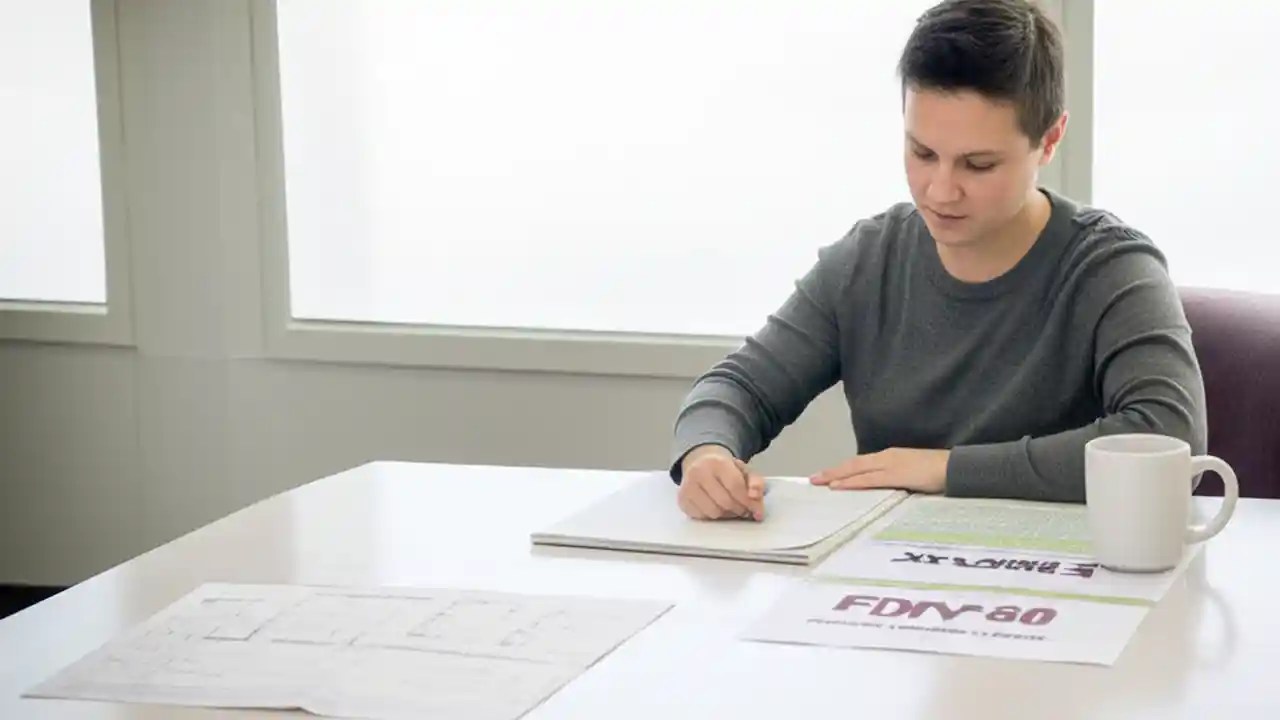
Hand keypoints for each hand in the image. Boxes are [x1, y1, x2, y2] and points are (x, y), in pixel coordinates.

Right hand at [677, 445, 765, 520]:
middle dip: (739, 509)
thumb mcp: (744, 471)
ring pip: (713, 512)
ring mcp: (688, 487)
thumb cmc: (725, 470)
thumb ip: (756, 483)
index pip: (735, 486)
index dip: (748, 502)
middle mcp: (699, 473)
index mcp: (717, 462)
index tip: (756, 509)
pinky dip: (713, 516)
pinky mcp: (682, 500)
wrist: (700, 463)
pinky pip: (702, 518)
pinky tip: (716, 507)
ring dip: (726, 514)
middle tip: (743, 509)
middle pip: (725, 502)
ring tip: (729, 507)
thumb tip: (755, 497)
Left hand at [810, 448, 949, 493]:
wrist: (956, 467)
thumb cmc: (938, 473)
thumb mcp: (913, 475)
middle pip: (854, 464)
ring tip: (820, 483)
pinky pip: (868, 479)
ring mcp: (890, 464)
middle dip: (833, 471)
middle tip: (813, 479)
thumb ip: (898, 480)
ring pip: (856, 470)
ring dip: (837, 476)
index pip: (861, 463)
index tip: (828, 475)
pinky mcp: (895, 474)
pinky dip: (852, 482)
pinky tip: (839, 486)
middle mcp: (887, 457)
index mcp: (891, 457)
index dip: (844, 469)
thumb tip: (886, 491)